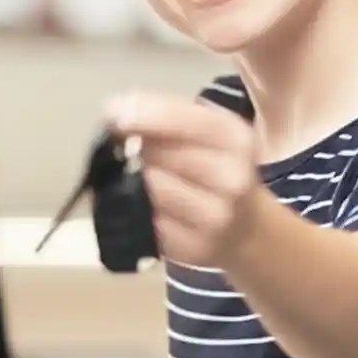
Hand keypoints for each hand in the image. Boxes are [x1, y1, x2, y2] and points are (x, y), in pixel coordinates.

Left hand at [104, 91, 267, 267]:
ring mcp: (215, 217)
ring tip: (137, 175)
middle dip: (134, 147)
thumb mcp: (206, 132)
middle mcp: (232, 178)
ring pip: (150, 189)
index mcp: (236, 139)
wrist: (245, 229)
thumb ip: (166, 116)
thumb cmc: (216, 168)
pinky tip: (143, 204)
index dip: (147, 116)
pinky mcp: (194, 248)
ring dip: (132, 179)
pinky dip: (137, 209)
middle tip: (123, 144)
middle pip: (161, 155)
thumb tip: (113, 110)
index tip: (112, 112)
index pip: (187, 121)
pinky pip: (146, 221)